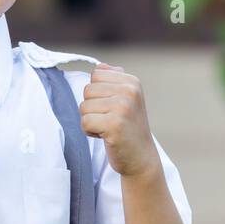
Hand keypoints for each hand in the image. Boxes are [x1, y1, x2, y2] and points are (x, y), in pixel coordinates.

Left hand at [80, 62, 159, 177]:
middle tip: (110, 120)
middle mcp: (129, 91)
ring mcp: (123, 107)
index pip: (95, 75)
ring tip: (108, 128)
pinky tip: (105, 136)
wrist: (141, 157)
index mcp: (132, 81)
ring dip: (91, 121)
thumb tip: (100, 66)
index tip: (112, 107)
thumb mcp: (125, 99)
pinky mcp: (114, 125)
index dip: (98, 94)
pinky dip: (90, 132)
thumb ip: (113, 80)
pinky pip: (84, 122)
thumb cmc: (128, 128)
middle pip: (87, 90)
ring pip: (84, 107)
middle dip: (92, 108)